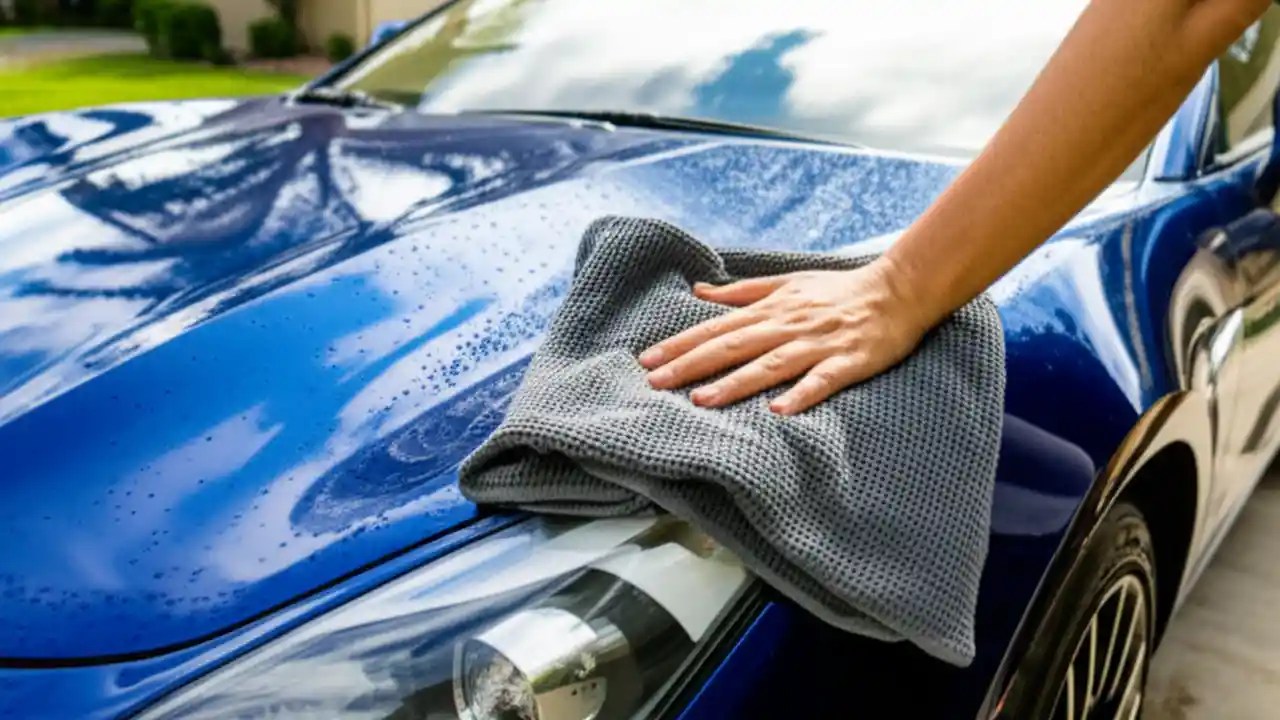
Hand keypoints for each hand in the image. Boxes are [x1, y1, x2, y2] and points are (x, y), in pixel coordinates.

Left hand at [638, 259, 928, 414]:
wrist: (898, 290)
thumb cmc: (838, 290)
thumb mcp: (787, 282)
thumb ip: (742, 291)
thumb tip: (700, 291)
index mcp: (772, 309)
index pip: (717, 327)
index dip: (682, 343)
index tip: (648, 360)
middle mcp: (789, 325)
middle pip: (733, 345)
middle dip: (692, 364)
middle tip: (656, 382)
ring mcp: (818, 344)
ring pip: (770, 364)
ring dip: (735, 382)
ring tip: (702, 400)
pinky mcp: (849, 362)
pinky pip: (823, 380)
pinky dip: (802, 395)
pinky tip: (780, 412)